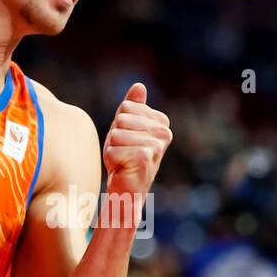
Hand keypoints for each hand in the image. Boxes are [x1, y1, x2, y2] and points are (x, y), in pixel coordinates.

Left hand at [102, 83, 171, 198]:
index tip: (126, 140)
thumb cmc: (125, 158)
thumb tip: (139, 85)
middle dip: (115, 137)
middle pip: (121, 119)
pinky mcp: (145, 158)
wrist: (127, 190)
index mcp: (162, 121)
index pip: (126, 106)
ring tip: (123, 160)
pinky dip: (112, 160)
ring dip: (113, 149)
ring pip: (116, 134)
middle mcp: (164, 132)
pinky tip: (122, 168)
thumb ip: (133, 107)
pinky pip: (114, 150)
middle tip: (123, 152)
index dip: (118, 124)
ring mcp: (156, 145)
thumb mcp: (126, 128)